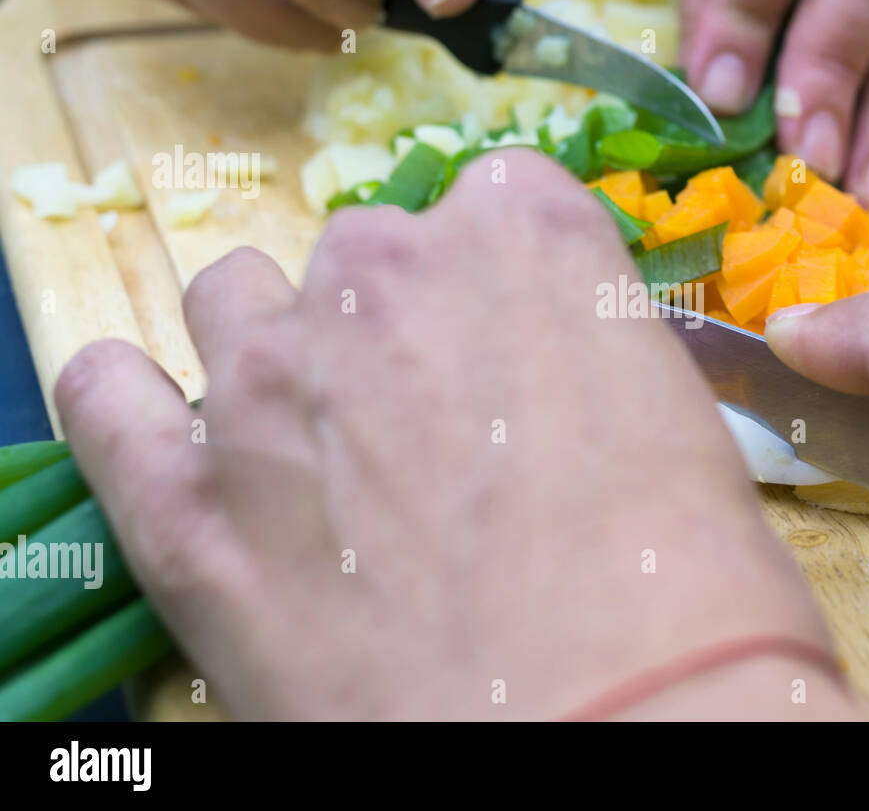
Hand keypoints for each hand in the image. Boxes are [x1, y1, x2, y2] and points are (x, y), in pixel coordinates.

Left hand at [54, 150, 856, 719]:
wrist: (609, 732)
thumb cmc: (695, 593)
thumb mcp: (683, 435)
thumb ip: (592, 368)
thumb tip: (559, 398)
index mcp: (523, 236)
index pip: (499, 199)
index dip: (513, 279)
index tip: (524, 343)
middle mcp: (380, 274)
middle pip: (368, 252)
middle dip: (403, 320)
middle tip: (444, 425)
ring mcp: (266, 385)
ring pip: (240, 302)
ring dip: (282, 349)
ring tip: (326, 439)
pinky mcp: (187, 507)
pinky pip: (110, 405)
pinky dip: (128, 404)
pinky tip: (160, 422)